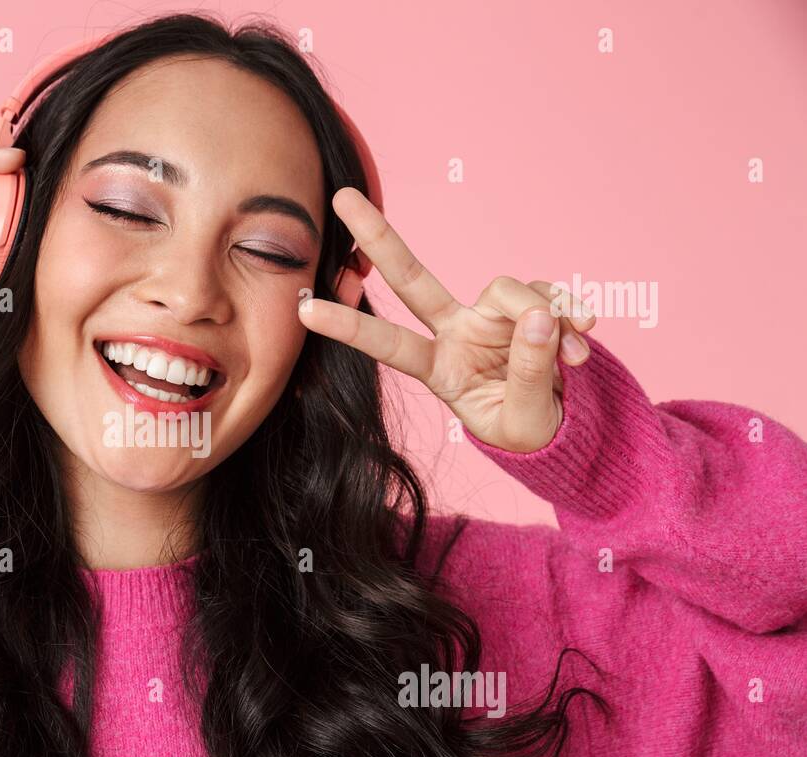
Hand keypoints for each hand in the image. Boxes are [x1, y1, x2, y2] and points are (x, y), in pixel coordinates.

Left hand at [298, 187, 597, 452]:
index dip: (349, 327)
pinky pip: (549, 296)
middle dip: (378, 237)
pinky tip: (585, 340)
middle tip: (342, 196)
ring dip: (547, 320)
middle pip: (412, 279)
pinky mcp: (528, 304)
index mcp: (439, 369)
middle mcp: (455, 333)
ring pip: (511, 290)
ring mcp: (489, 315)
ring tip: (572, 357)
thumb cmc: (526, 428)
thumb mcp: (524, 418)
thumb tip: (539, 318)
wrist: (561, 424)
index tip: (304, 310)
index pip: (389, 345)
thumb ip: (529, 371)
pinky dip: (571, 316)